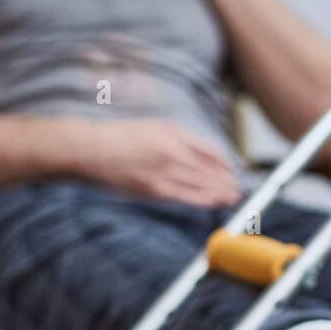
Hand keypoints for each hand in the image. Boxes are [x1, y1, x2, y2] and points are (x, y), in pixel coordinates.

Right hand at [79, 119, 241, 206]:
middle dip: (228, 180)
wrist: (91, 150)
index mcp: (175, 134)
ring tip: (234, 198)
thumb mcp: (155, 127)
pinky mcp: (155, 190)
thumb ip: (181, 139)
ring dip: (222, 192)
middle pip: (211, 170)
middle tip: (239, 188)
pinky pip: (187, 197)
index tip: (233, 170)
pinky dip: (205, 200)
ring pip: (203, 185)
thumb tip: (204, 155)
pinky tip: (215, 202)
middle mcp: (174, 152)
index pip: (211, 151)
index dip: (226, 163)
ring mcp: (165, 172)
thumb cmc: (121, 138)